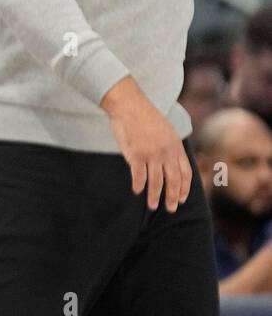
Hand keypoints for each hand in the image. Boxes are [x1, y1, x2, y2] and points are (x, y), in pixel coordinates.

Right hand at [103, 77, 191, 213]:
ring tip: (152, 205)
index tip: (182, 198)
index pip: (185, 173)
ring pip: (156, 182)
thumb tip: (171, 161)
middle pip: (173, 181)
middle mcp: (167, 153)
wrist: (130, 105)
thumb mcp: (166, 130)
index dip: (184, 188)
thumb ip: (170, 146)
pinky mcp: (136, 155)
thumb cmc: (145, 116)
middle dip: (173, 197)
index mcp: (176, 147)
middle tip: (170, 209)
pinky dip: (138, 185)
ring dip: (154, 196)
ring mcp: (152, 155)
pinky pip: (139, 176)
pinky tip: (137, 191)